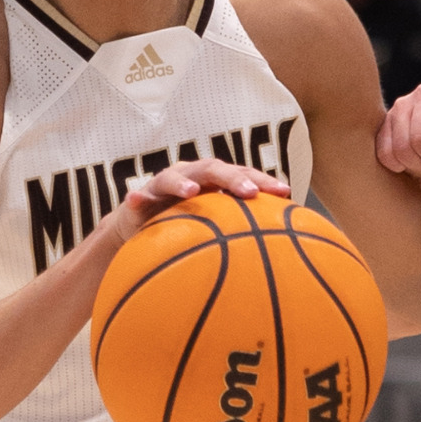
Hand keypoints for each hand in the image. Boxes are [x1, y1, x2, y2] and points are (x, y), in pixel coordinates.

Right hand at [106, 159, 289, 242]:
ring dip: (182, 184)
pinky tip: (135, 200)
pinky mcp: (139, 198)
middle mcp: (190, 175)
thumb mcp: (216, 225)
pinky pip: (137, 197)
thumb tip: (285, 252)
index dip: (263, 180)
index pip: (242, 174)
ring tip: (191, 192)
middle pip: (213, 169)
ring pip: (173, 178)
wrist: (142, 225)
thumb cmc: (187, 224)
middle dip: (232, 178)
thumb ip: (242, 230)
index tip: (285, 192)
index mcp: (213, 180)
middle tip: (250, 192)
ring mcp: (163, 184)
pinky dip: (137, 197)